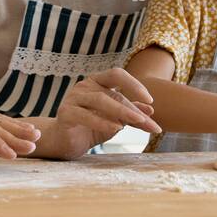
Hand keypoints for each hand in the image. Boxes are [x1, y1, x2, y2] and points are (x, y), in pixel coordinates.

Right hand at [47, 69, 161, 160]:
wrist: (65, 142)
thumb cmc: (90, 127)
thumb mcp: (115, 120)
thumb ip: (131, 114)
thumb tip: (151, 110)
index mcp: (96, 81)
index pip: (117, 74)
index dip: (134, 84)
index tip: (150, 100)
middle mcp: (84, 86)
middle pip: (111, 91)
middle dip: (131, 107)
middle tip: (146, 120)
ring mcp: (73, 98)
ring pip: (100, 100)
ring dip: (121, 111)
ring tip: (137, 122)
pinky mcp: (65, 113)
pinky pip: (85, 115)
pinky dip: (102, 122)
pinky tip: (116, 128)